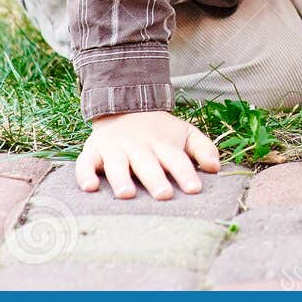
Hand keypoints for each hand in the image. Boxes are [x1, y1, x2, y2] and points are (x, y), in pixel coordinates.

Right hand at [76, 110, 221, 199]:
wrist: (126, 107)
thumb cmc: (160, 131)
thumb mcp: (185, 133)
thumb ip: (203, 149)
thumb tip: (216, 168)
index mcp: (163, 144)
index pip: (177, 159)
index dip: (185, 173)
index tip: (194, 189)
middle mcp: (138, 146)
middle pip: (147, 163)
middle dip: (155, 178)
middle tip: (163, 195)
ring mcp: (114, 148)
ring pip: (117, 164)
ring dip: (121, 178)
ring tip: (127, 194)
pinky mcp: (93, 151)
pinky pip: (85, 163)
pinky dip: (85, 174)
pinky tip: (90, 187)